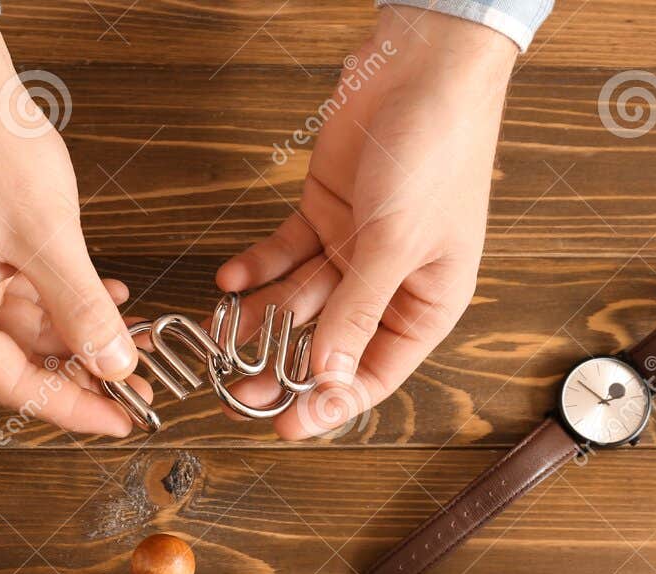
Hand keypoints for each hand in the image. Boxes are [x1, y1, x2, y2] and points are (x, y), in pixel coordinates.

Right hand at [0, 16, 142, 435]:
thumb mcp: (48, 236)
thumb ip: (82, 310)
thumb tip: (117, 366)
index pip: (14, 385)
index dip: (75, 408)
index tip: (124, 420)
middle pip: (21, 364)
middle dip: (85, 373)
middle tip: (142, 388)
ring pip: (31, 334)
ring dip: (84, 337)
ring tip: (137, 341)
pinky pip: (28, 301)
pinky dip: (69, 304)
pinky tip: (110, 297)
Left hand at [219, 10, 516, 437]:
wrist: (424, 66)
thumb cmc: (438, 150)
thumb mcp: (396, 243)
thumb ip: (357, 313)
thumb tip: (328, 378)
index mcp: (429, 302)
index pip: (375, 374)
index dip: (331, 404)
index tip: (284, 426)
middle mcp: (391, 283)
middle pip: (328, 344)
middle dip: (280, 367)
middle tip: (233, 392)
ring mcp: (355, 249)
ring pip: (298, 301)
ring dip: (258, 319)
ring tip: (216, 337)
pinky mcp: (325, 214)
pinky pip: (283, 254)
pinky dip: (256, 268)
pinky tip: (228, 282)